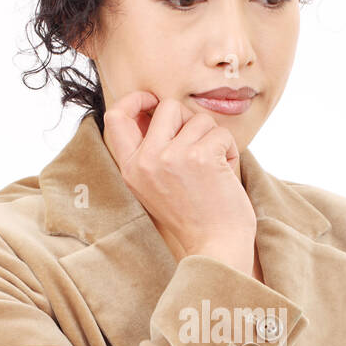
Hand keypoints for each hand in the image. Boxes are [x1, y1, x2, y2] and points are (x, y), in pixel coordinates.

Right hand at [103, 91, 256, 264]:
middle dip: (190, 120)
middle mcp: (146, 161)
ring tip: (213, 169)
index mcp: (131, 168)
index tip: (153, 100)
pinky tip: (225, 174)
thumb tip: (156, 106)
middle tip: (200, 147)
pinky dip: (229, 150)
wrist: (216, 247)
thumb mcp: (156, 185)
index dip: (135, 99)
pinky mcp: (200, 156)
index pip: (116, 116)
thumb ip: (150, 150)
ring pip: (198, 119)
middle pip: (167, 107)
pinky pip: (221, 133)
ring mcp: (172, 158)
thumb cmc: (193, 216)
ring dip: (213, 139)